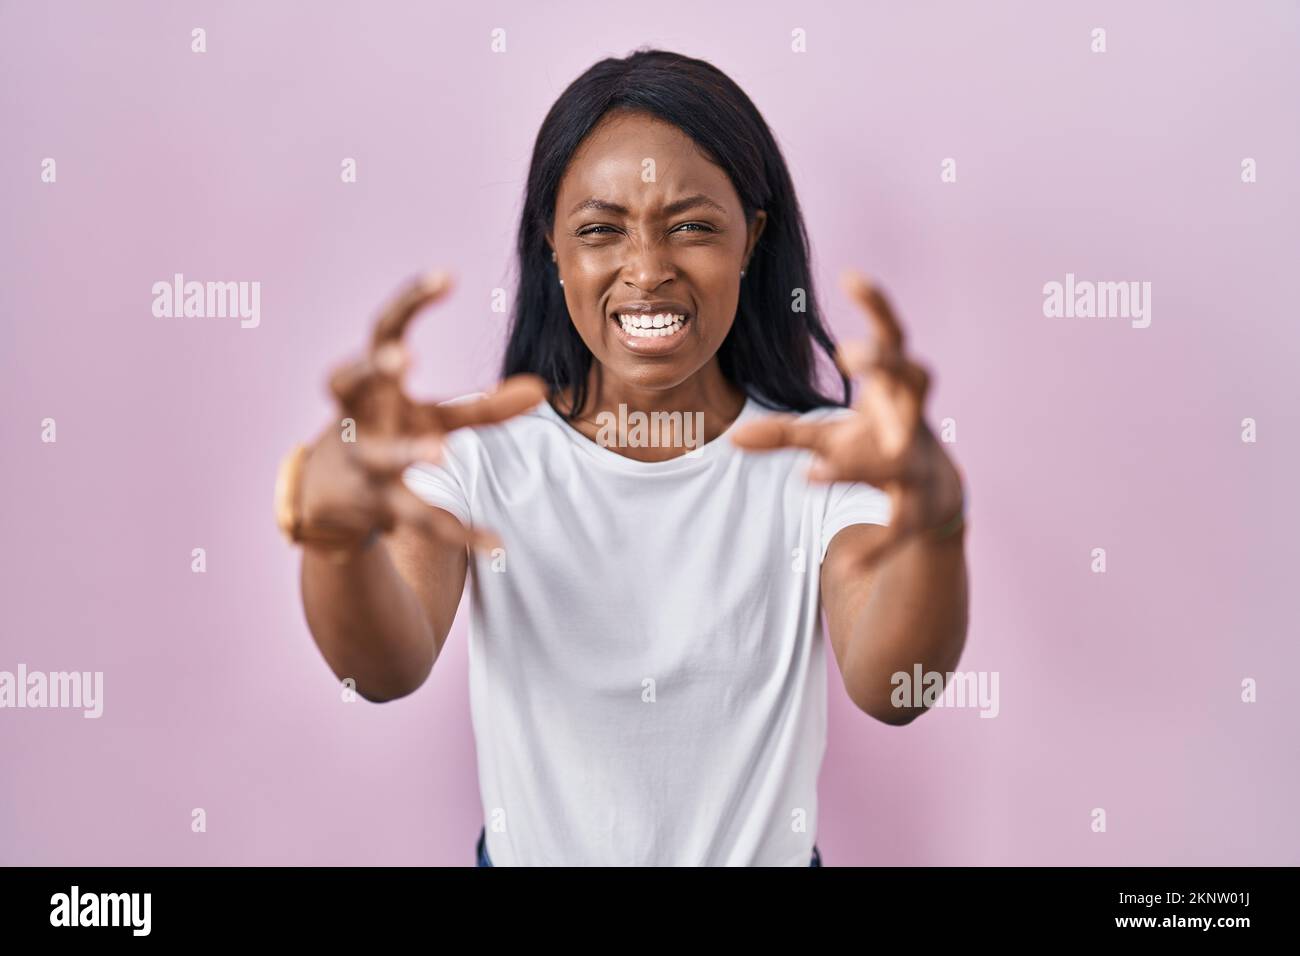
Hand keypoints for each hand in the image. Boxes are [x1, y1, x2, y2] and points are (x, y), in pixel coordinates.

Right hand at [292, 271, 546, 558]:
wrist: (332, 496)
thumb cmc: (389, 434)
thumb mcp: (434, 416)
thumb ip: (486, 406)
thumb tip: (544, 389)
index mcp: (371, 381)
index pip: (383, 329)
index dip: (410, 302)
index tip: (446, 276)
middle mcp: (356, 416)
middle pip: (347, 383)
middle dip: (371, 370)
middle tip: (401, 356)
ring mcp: (362, 461)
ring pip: (377, 456)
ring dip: (405, 451)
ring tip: (439, 452)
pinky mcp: (376, 505)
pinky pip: (419, 517)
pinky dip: (459, 531)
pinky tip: (498, 542)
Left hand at [730, 270, 963, 565]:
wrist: (937, 498)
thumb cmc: (878, 446)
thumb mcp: (830, 436)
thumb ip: (783, 434)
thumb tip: (731, 438)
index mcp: (894, 390)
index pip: (894, 336)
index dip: (878, 306)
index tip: (850, 275)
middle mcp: (914, 418)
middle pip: (914, 380)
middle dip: (886, 367)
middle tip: (852, 355)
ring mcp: (921, 462)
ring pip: (903, 453)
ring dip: (868, 456)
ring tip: (818, 470)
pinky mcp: (921, 508)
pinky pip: (900, 524)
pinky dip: (877, 543)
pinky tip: (850, 563)